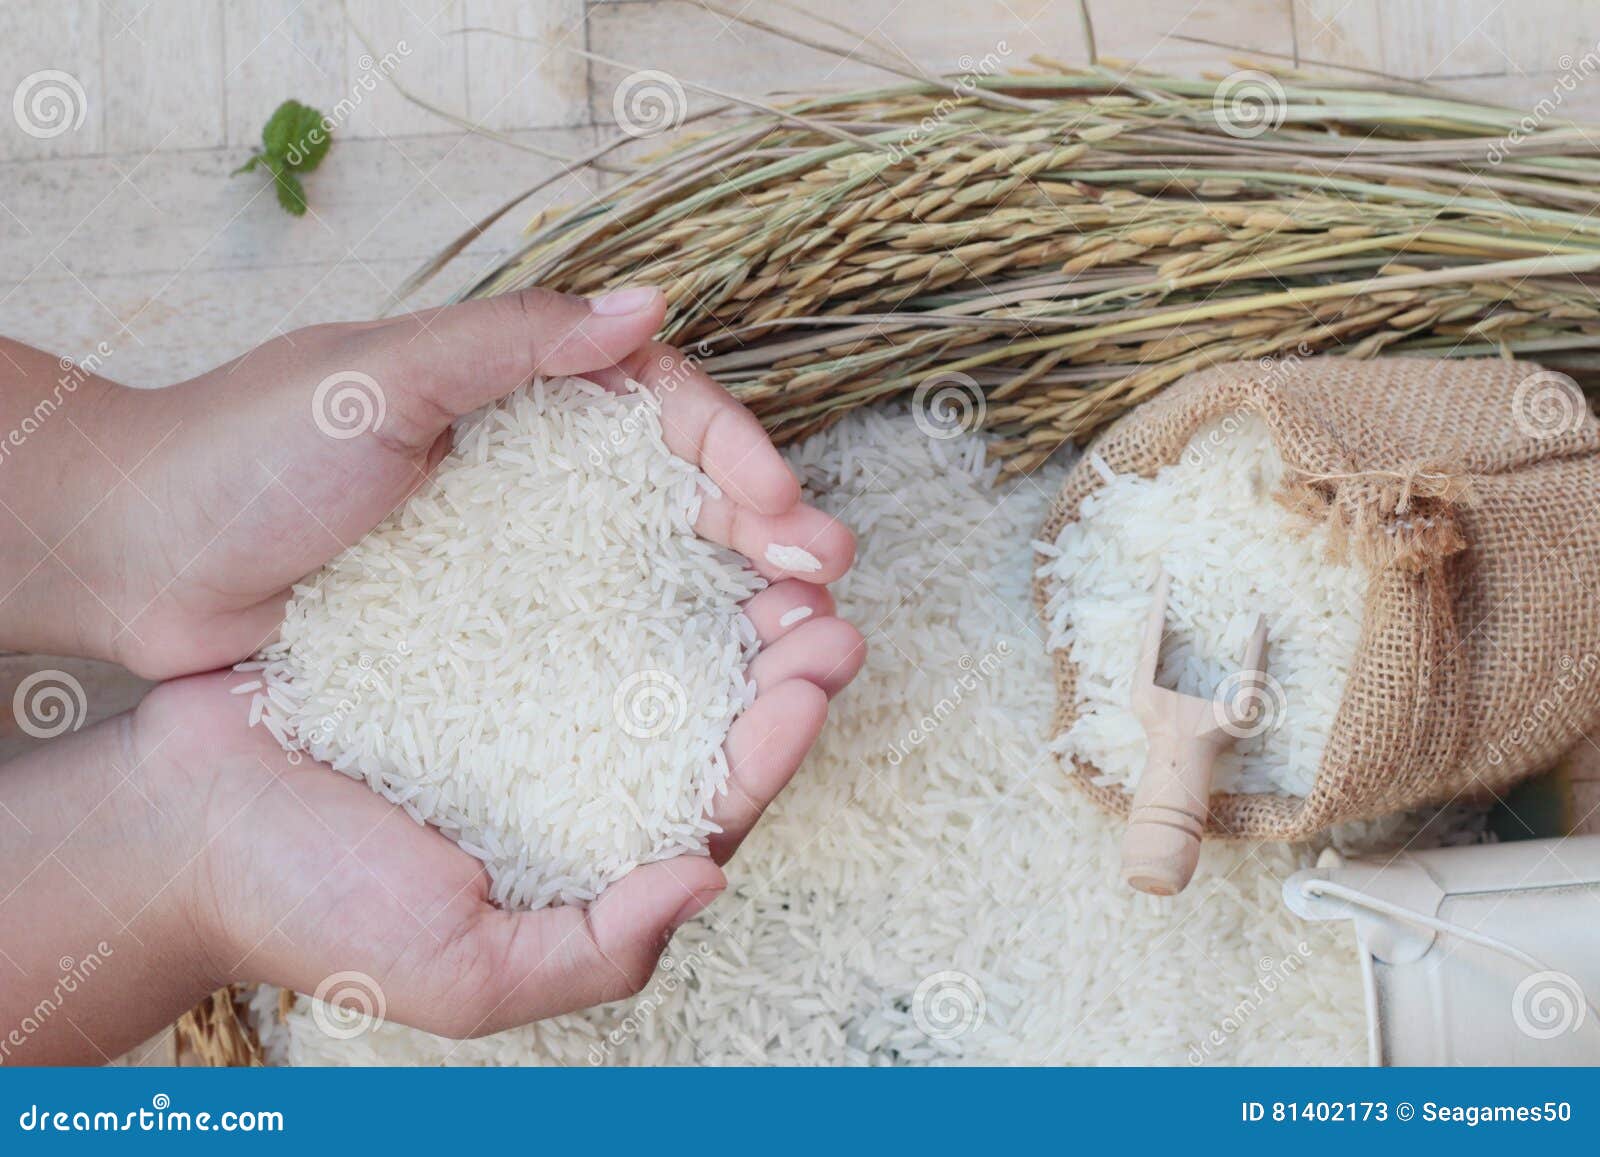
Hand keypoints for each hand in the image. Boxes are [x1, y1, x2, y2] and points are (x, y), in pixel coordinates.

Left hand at [0, 286, 854, 678]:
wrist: (134, 557)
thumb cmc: (244, 450)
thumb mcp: (379, 378)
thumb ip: (513, 342)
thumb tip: (652, 302)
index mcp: (516, 386)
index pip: (657, 406)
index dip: (733, 454)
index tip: (785, 513)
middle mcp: (527, 464)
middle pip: (673, 491)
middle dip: (761, 529)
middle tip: (827, 579)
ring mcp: (509, 548)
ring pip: (647, 565)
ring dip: (729, 597)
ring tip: (795, 634)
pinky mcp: (482, 624)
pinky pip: (588, 634)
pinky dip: (654, 653)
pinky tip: (704, 687)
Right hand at [132, 589, 859, 1040]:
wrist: (181, 821)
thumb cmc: (315, 912)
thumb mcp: (464, 970)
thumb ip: (596, 948)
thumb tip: (706, 882)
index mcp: (593, 853)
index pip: (717, 799)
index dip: (779, 739)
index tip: (818, 675)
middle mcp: (579, 770)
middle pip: (710, 713)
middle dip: (781, 661)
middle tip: (826, 605)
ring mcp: (535, 696)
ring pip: (660, 641)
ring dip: (726, 598)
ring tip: (775, 549)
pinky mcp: (484, 629)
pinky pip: (575, 587)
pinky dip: (631, 553)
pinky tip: (664, 515)